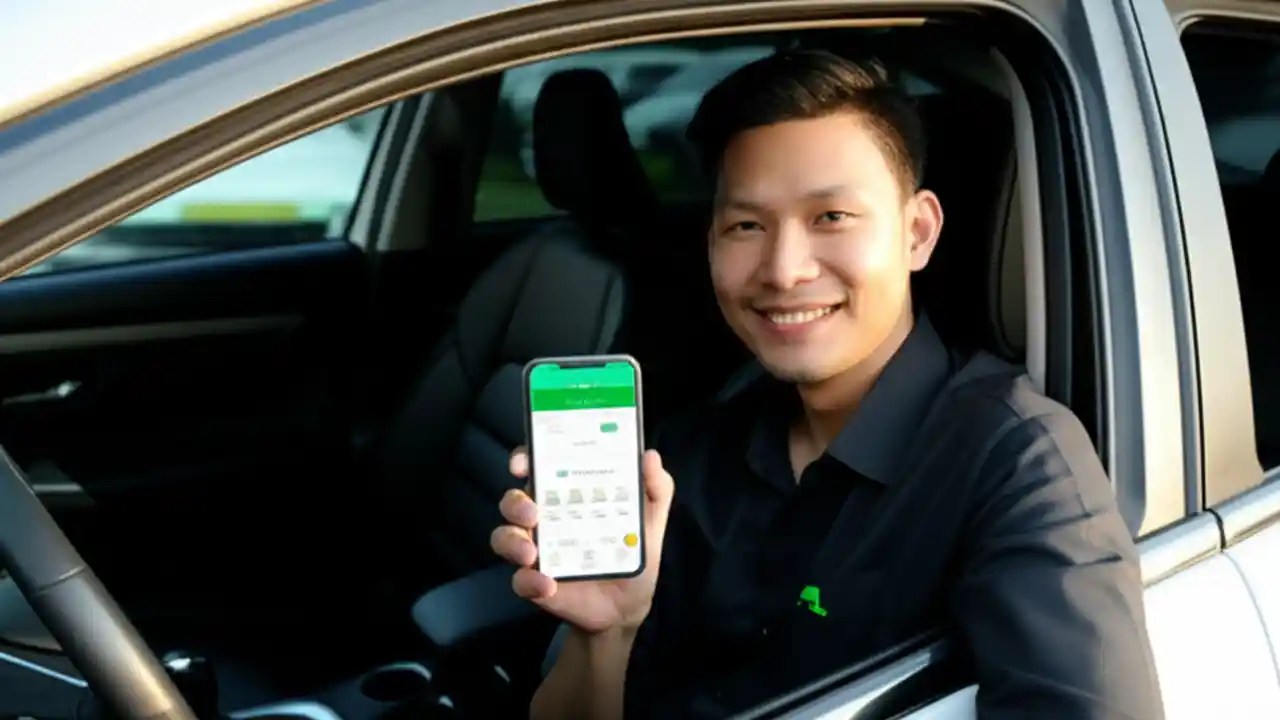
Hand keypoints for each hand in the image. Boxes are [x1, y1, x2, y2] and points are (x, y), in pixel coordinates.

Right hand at [490, 447, 674, 633]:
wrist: (629, 605)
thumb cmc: (633, 551)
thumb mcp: (651, 517)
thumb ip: (655, 487)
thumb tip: (650, 457)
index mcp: (566, 494)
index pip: (537, 467)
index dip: (524, 459)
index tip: (524, 463)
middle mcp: (544, 517)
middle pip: (514, 501)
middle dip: (516, 503)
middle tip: (532, 512)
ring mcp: (536, 550)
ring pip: (505, 537)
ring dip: (512, 541)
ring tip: (531, 552)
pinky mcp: (534, 581)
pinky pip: (520, 579)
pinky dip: (530, 581)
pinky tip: (548, 584)